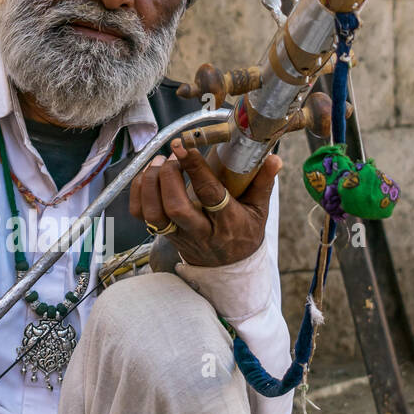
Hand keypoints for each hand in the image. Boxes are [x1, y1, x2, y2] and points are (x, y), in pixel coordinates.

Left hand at [129, 141, 280, 267]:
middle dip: (168, 176)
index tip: (185, 146)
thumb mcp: (259, 211)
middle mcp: (200, 231)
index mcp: (227, 222)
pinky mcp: (163, 234)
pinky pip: (141, 215)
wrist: (227, 268)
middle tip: (173, 155)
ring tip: (159, 162)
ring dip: (150, 183)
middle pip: (175, 207)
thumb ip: (263, 182)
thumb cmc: (244, 233)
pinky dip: (138, 192)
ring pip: (153, 213)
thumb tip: (274, 158)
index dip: (196, 169)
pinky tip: (147, 175)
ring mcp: (179, 235)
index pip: (210, 195)